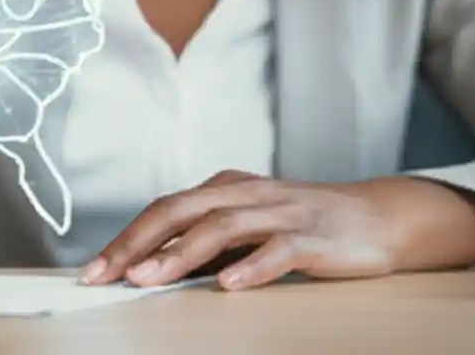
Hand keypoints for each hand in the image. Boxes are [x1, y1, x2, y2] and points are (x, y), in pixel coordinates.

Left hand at [80, 170, 400, 290]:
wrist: (381, 216)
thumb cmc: (305, 225)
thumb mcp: (249, 227)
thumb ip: (206, 241)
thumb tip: (151, 267)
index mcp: (225, 189)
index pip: (163, 209)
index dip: (126, 238)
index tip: (93, 270)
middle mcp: (246, 194)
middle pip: (179, 210)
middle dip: (136, 242)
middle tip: (103, 274)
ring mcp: (280, 212)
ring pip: (221, 227)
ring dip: (180, 254)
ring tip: (147, 279)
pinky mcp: (313, 236)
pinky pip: (278, 250)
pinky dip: (251, 266)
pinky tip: (227, 285)